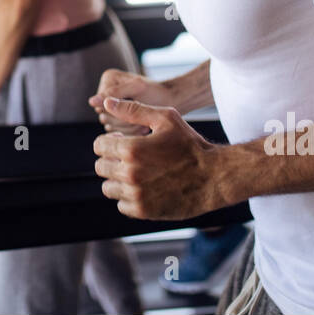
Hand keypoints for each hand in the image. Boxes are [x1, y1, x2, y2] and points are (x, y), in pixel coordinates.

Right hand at [88, 69, 175, 134]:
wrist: (172, 103)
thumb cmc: (157, 93)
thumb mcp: (138, 89)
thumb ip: (115, 93)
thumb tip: (92, 101)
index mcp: (109, 79)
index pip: (102, 103)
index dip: (119, 110)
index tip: (138, 107)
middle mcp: (106, 91)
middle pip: (105, 115)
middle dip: (125, 120)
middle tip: (143, 120)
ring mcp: (110, 106)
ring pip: (110, 126)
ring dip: (129, 128)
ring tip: (144, 125)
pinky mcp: (117, 118)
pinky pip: (115, 132)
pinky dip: (130, 133)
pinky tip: (142, 129)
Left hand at [93, 98, 225, 220]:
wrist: (214, 177)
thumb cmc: (190, 145)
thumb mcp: (166, 119)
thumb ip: (133, 110)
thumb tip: (106, 103)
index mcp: (131, 149)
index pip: (99, 146)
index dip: (109, 142)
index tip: (122, 143)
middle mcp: (130, 173)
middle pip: (101, 167)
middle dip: (112, 160)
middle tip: (131, 158)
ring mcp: (136, 194)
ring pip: (108, 187)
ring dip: (118, 180)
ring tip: (138, 174)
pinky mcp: (143, 211)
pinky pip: (121, 205)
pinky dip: (128, 198)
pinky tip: (144, 188)